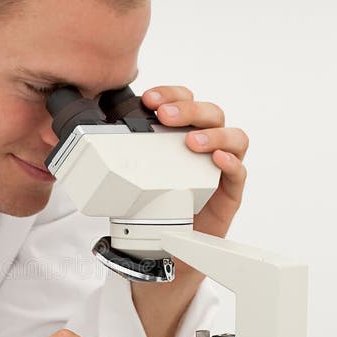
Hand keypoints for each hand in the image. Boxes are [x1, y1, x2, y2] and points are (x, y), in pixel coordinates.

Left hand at [141, 85, 247, 237]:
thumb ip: (127, 158)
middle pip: (210, 113)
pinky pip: (239, 172)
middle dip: (188, 109)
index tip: (149, 99)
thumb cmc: (159, 204)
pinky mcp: (231, 191)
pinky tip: (217, 160)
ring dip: (213, 135)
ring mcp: (221, 166)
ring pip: (233, 137)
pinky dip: (230, 162)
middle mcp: (207, 145)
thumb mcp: (139, 177)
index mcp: (185, 133)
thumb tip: (97, 147)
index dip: (170, 94)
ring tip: (191, 142)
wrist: (172, 242)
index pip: (185, 101)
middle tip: (165, 116)